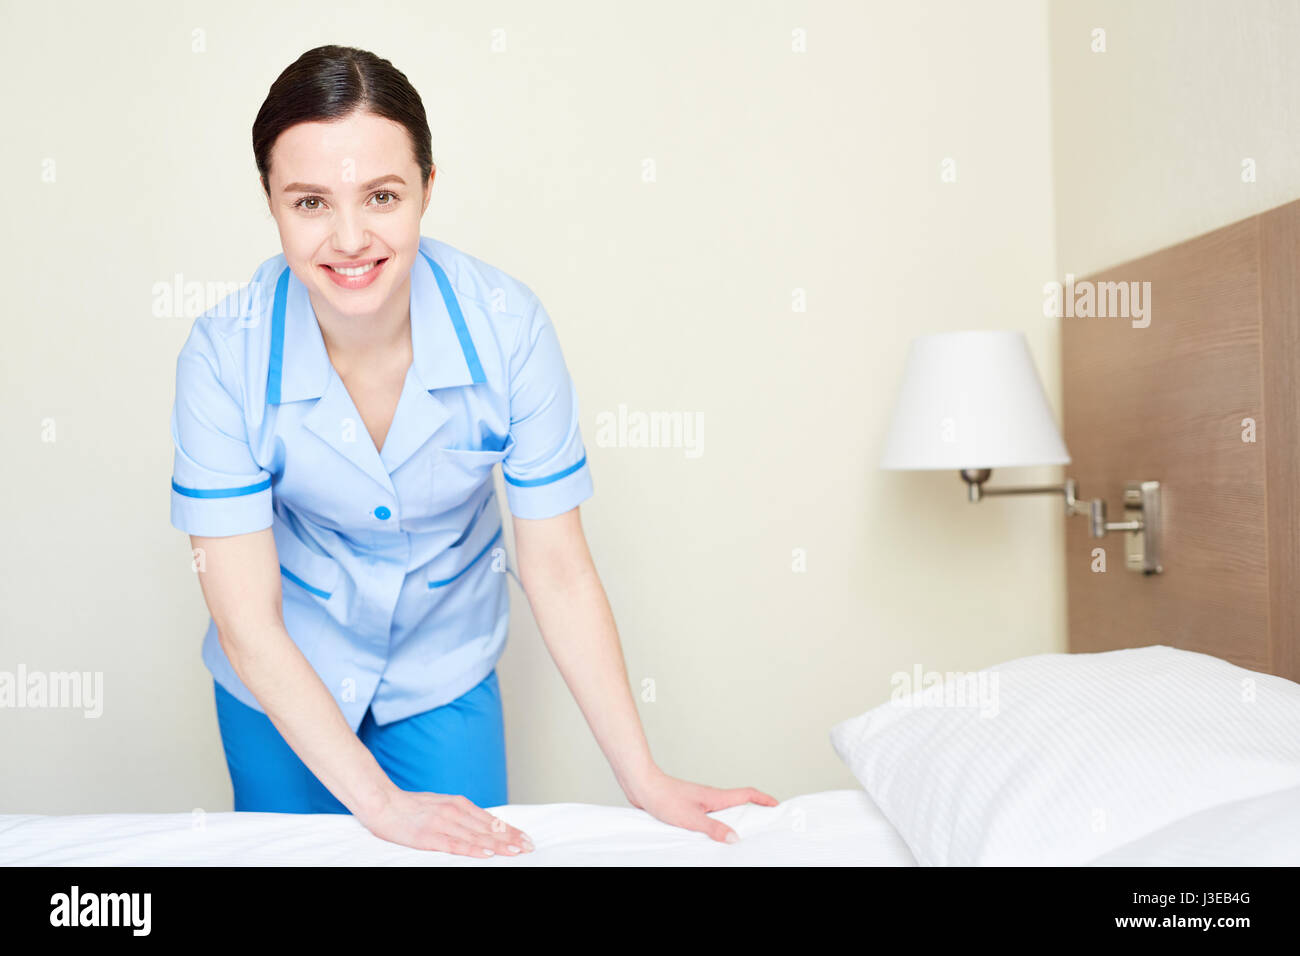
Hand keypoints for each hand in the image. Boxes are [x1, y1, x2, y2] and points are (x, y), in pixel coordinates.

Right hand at [358, 788, 534, 857]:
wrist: (382, 803)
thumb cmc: (410, 806)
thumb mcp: (441, 804)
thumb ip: (461, 814)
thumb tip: (482, 824)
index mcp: (458, 803)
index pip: (490, 820)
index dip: (509, 830)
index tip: (525, 838)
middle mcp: (454, 812)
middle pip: (487, 828)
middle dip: (510, 838)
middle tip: (529, 846)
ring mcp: (443, 824)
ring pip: (477, 836)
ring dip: (498, 845)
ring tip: (516, 851)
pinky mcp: (429, 837)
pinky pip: (456, 845)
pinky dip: (474, 849)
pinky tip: (487, 853)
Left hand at [622, 767, 778, 842]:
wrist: (642, 787)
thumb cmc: (664, 797)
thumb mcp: (690, 818)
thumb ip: (713, 829)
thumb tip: (735, 839)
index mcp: (715, 797)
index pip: (746, 794)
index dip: (763, 799)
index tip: (776, 805)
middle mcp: (710, 798)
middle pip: (738, 804)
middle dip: (753, 812)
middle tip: (764, 825)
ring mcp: (700, 802)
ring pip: (723, 812)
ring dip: (734, 821)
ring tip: (742, 836)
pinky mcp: (689, 808)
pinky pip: (709, 817)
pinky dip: (717, 825)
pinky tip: (711, 838)